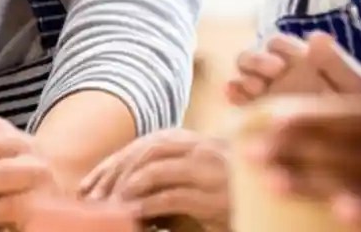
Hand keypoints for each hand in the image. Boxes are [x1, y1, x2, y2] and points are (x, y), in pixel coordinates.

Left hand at [80, 129, 229, 231]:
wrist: (271, 208)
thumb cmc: (228, 198)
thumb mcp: (196, 180)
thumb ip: (167, 174)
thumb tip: (121, 185)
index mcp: (196, 142)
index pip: (144, 145)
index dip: (112, 164)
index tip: (89, 185)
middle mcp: (203, 149)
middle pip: (144, 154)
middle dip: (112, 176)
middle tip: (93, 199)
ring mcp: (211, 171)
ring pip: (154, 171)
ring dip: (125, 190)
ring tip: (109, 208)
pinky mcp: (216, 198)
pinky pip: (171, 197)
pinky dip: (147, 206)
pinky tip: (132, 216)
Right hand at [227, 34, 360, 105]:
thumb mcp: (356, 89)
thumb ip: (336, 64)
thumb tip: (316, 36)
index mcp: (302, 60)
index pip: (278, 44)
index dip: (276, 50)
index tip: (282, 65)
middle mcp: (279, 74)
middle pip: (254, 57)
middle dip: (256, 62)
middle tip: (271, 75)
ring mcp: (266, 94)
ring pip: (242, 75)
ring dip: (243, 77)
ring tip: (254, 89)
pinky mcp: (256, 115)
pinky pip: (237, 98)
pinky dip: (232, 93)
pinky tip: (234, 96)